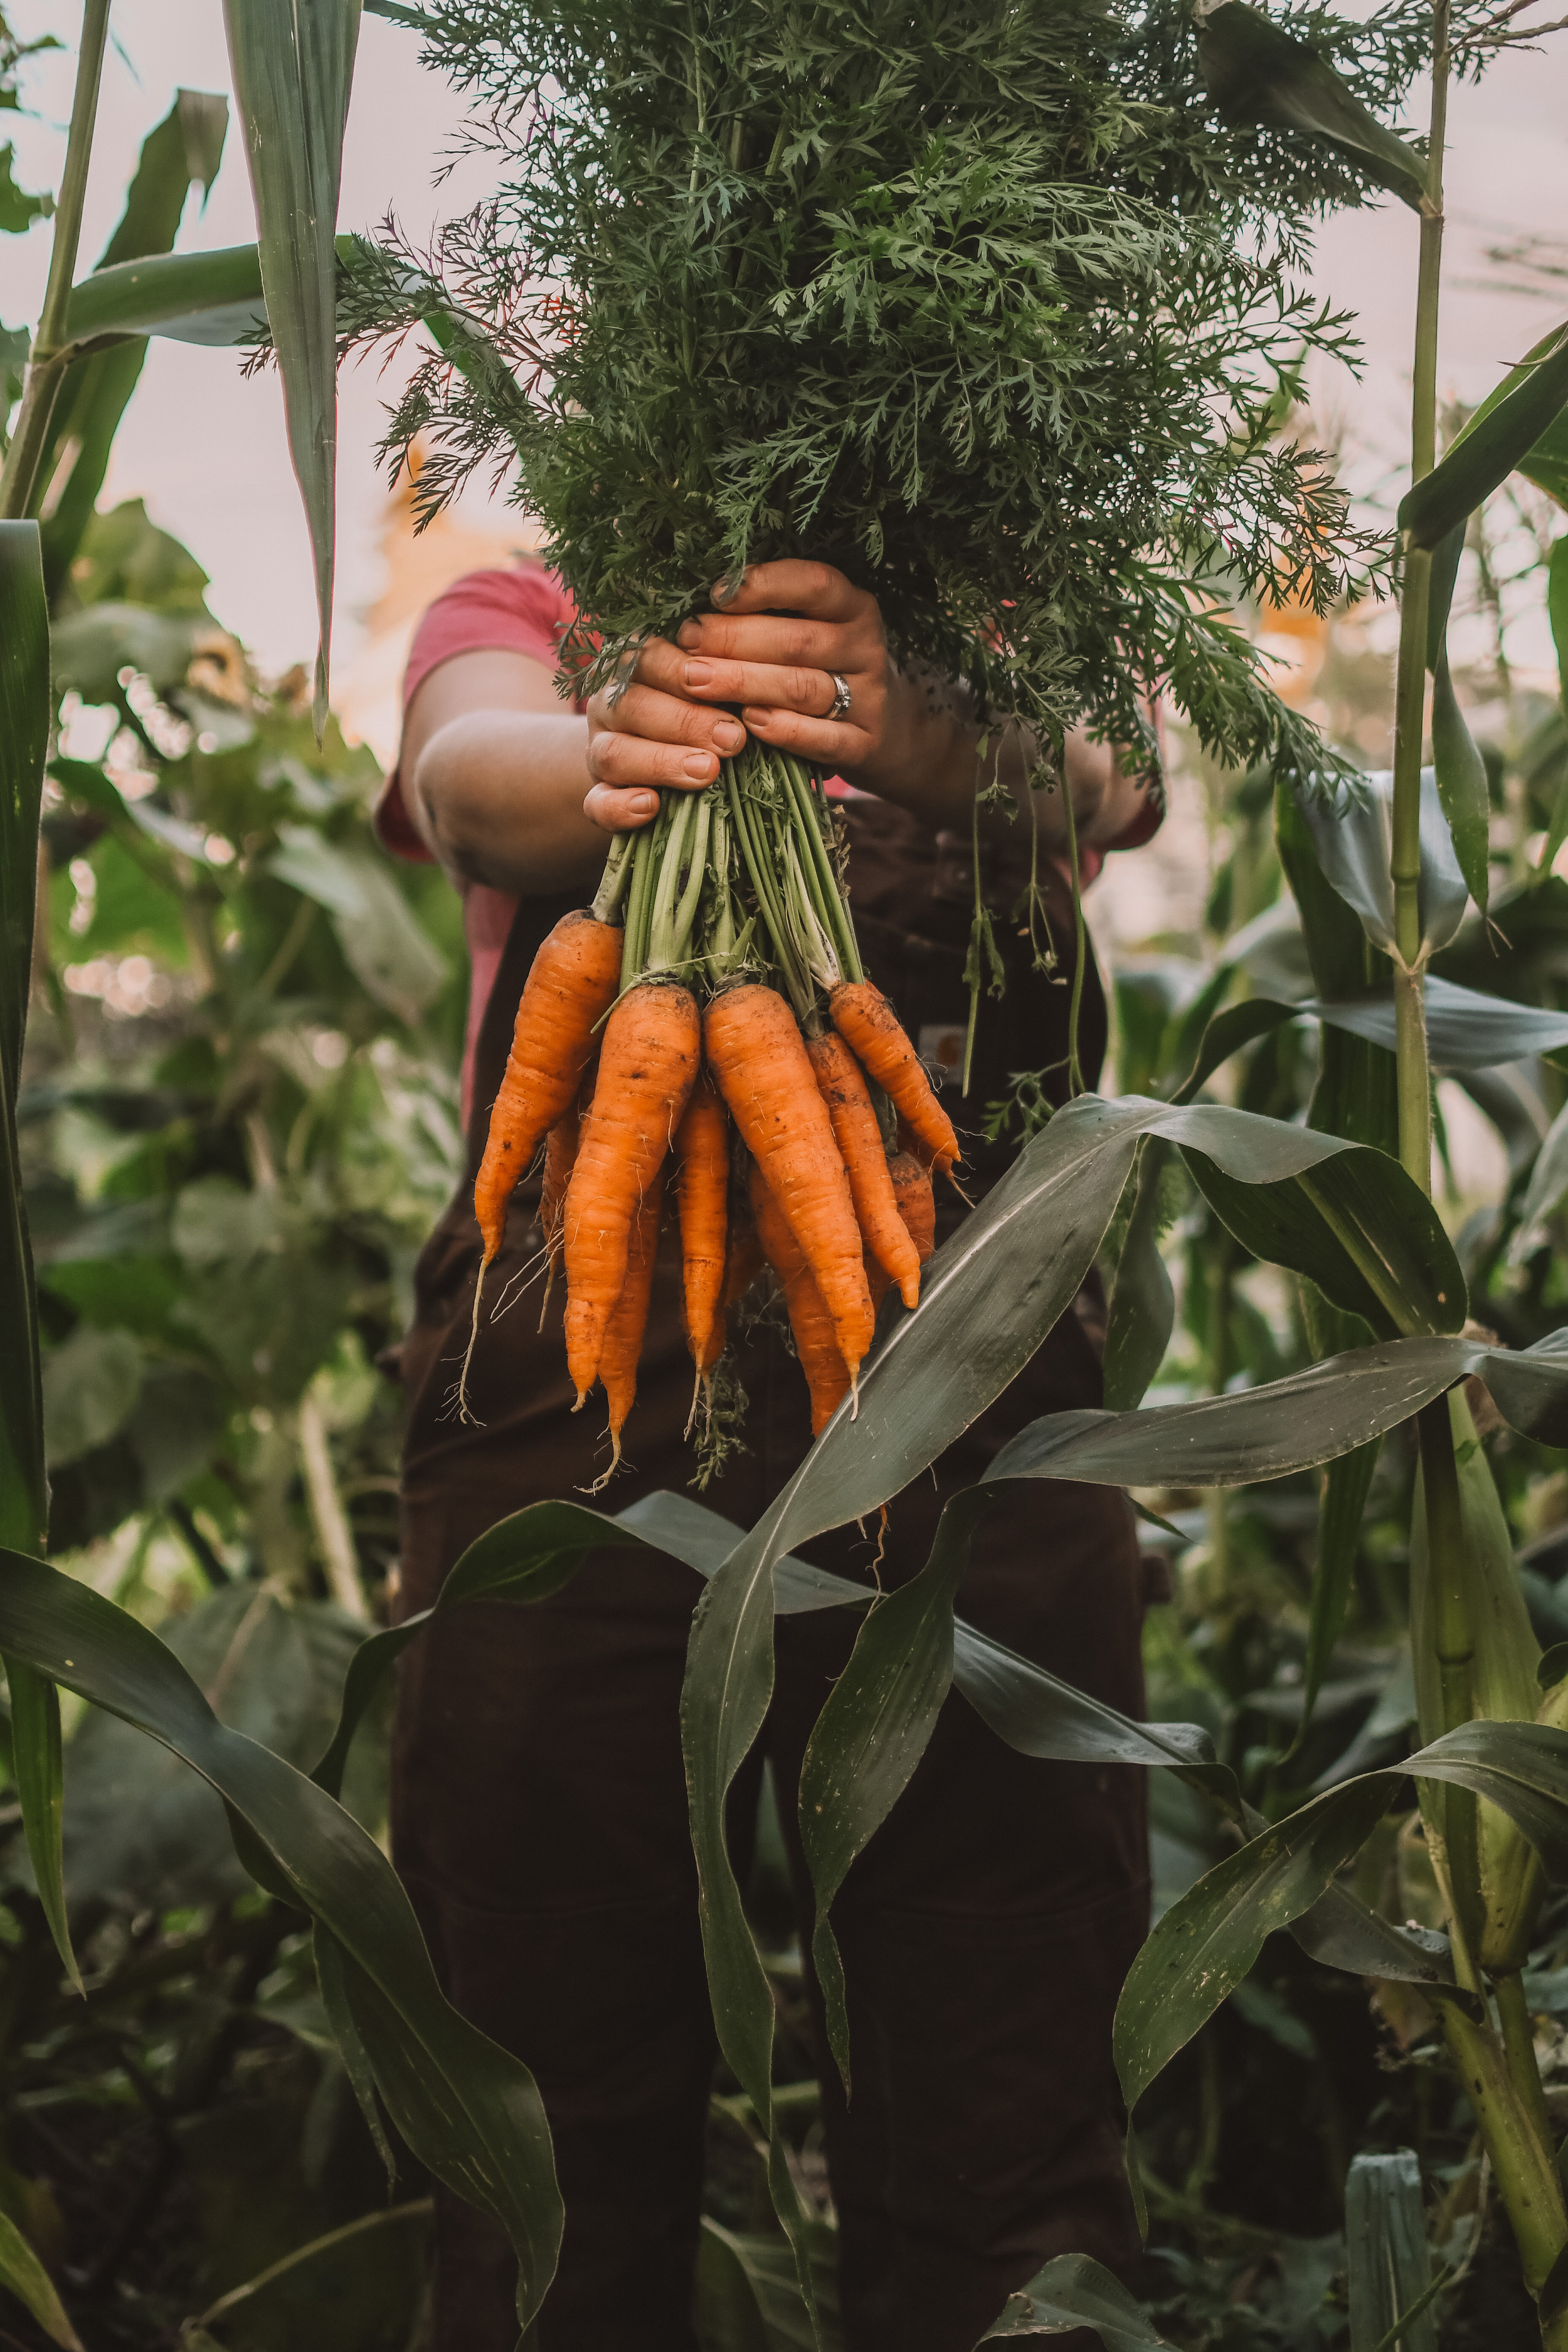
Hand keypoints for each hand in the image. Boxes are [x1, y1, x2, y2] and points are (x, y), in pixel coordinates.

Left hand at [583, 560, 907, 832]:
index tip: (714, 593)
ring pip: (804, 688)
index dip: (764, 585)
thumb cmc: (824, 668)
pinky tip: (749, 722)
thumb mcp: (811, 629)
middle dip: (735, 640)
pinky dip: (785, 731)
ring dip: (746, 683)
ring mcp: (869, 698)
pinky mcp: (864, 744)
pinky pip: (824, 739)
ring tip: (697, 681)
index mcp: (853, 607)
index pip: (815, 583)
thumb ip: (769, 614)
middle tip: (686, 643)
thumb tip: (699, 600)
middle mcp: (866, 648)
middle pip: (798, 640)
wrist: (887, 729)